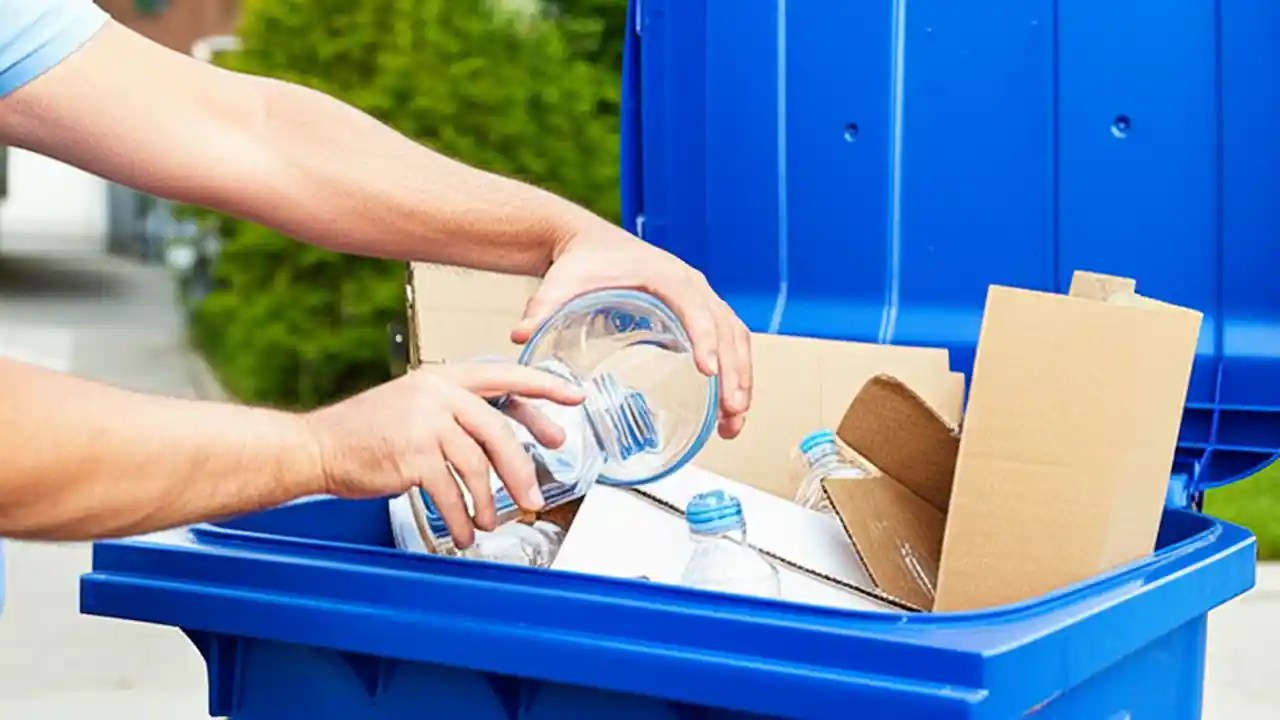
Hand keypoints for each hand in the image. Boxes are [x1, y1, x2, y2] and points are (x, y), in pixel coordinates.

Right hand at [303, 362, 583, 548]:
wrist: (317, 447)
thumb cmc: (366, 432)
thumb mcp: (414, 405)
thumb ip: (455, 414)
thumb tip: (503, 441)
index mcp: (443, 377)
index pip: (506, 377)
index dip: (544, 388)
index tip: (574, 398)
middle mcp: (438, 394)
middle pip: (499, 432)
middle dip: (521, 470)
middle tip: (534, 497)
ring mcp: (426, 422)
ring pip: (478, 467)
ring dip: (487, 503)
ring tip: (487, 523)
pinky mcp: (414, 454)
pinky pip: (452, 492)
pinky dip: (462, 518)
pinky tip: (463, 533)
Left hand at [511, 226, 752, 438]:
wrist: (590, 244)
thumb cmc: (582, 262)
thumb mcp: (562, 283)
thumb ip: (541, 308)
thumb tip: (519, 336)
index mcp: (667, 276)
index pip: (697, 308)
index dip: (706, 339)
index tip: (708, 370)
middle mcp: (692, 285)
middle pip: (728, 330)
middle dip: (735, 373)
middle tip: (732, 415)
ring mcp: (700, 298)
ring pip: (736, 338)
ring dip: (742, 379)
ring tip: (734, 423)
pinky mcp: (698, 312)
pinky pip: (729, 340)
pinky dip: (735, 371)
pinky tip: (730, 407)